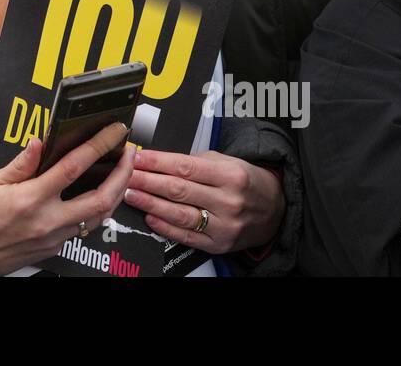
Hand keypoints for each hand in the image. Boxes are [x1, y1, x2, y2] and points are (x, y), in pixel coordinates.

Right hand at [0, 123, 134, 276]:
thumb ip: (22, 163)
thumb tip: (39, 143)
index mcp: (31, 198)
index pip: (75, 167)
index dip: (99, 146)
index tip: (113, 132)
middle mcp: (47, 220)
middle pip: (102, 198)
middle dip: (124, 174)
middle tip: (130, 155)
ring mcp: (53, 238)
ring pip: (98, 217)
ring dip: (114, 195)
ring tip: (120, 175)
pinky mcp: (54, 249)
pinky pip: (82, 229)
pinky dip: (92, 211)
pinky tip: (94, 197)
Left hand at [124, 148, 283, 254]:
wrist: (274, 210)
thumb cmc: (245, 181)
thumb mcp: (227, 162)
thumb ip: (196, 161)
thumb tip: (160, 160)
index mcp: (230, 175)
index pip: (186, 167)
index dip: (158, 162)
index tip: (137, 157)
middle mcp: (228, 201)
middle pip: (179, 190)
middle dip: (147, 181)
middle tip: (126, 175)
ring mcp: (223, 225)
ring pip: (180, 214)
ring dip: (150, 204)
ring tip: (130, 195)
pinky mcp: (218, 244)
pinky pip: (186, 236)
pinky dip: (165, 227)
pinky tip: (149, 217)